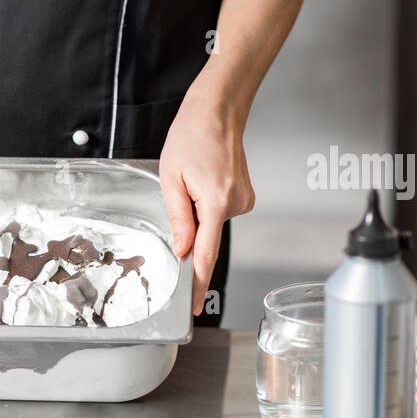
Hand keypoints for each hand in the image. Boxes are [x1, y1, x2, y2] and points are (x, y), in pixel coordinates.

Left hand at [158, 82, 255, 316]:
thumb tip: (182, 250)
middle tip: (183, 189)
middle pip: (204, 236)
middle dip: (189, 225)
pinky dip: (207, 205)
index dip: (197, 283)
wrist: (217, 112)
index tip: (193, 305)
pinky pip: (219, 213)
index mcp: (215, 201)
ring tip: (194, 178)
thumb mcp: (171, 178)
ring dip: (197, 211)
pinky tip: (205, 181)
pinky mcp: (246, 198)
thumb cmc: (191, 137)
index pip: (205, 255)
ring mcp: (244, 201)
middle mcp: (236, 204)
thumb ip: (178, 218)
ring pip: (211, 224)